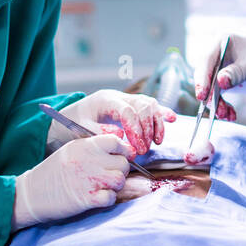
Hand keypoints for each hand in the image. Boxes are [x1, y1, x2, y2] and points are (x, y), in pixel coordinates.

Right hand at [13, 134, 135, 228]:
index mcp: (84, 145)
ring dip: (115, 186)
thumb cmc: (52, 173)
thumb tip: (123, 150)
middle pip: (123, 163)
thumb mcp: (71, 151)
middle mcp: (88, 160)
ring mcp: (88, 179)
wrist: (30, 194)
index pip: (116, 141)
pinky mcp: (86, 199)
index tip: (121, 157)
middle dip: (120, 171)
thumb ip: (93, 149)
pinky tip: (98, 198)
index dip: (123, 150)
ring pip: (120, 180)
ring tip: (104, 187)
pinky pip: (111, 198)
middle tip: (109, 176)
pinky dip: (108, 199)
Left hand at [49, 90, 175, 154]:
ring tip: (157, 142)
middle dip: (147, 129)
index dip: (135, 129)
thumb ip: (100, 132)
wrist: (73, 114)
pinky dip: (162, 113)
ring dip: (157, 124)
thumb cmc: (76, 122)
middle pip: (142, 106)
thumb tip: (121, 136)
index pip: (127, 110)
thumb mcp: (81, 128)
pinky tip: (172, 120)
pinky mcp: (134, 105)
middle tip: (144, 149)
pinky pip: (152, 106)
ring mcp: (129, 99)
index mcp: (106, 100)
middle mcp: (120, 96)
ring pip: (150, 105)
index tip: (137, 147)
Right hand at [194, 30, 245, 121]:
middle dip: (209, 95)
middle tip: (216, 111)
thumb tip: (220, 81)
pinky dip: (222, 106)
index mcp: (222, 42)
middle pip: (205, 77)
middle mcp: (218, 54)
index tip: (202, 95)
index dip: (202, 78)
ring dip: (216, 104)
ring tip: (227, 115)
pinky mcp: (226, 81)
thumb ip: (238, 73)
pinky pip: (218, 96)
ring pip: (210, 89)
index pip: (206, 61)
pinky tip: (230, 114)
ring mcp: (221, 68)